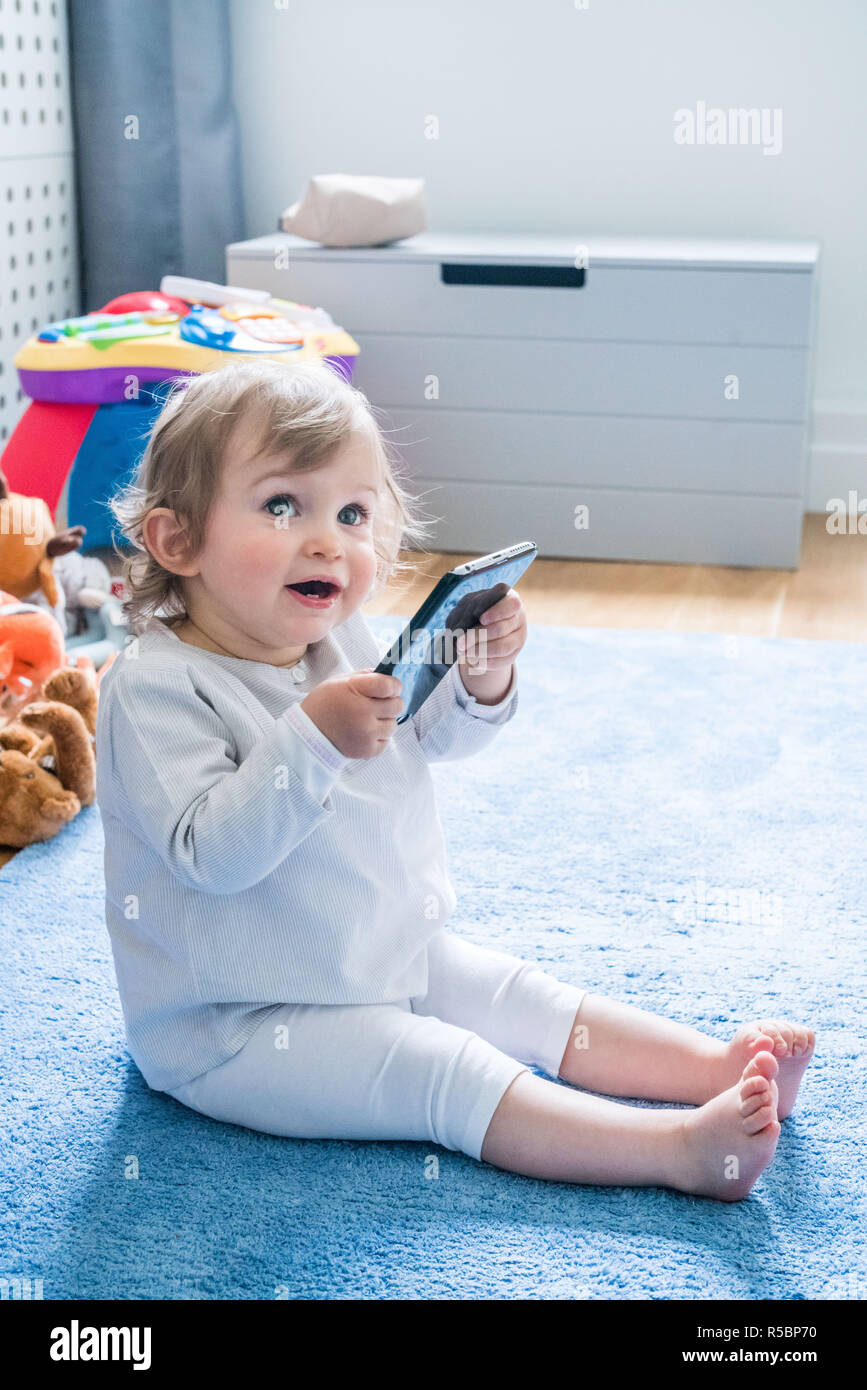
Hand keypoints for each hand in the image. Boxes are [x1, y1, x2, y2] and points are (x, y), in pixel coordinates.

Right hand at [300, 670, 402, 758]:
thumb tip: (385, 676)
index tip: (392, 687)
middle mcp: (364, 713)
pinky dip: (379, 737)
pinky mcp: (368, 750)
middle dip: (391, 702)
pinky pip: (386, 741)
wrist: (307, 734)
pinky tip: (365, 732)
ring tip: (369, 720)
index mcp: (356, 691)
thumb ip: (364, 677)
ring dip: (385, 721)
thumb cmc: (322, 705)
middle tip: (379, 704)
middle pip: (397, 706)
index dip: (394, 685)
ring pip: (393, 725)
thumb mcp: (338, 681)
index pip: (390, 686)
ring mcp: (367, 733)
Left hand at [455, 588, 525, 702]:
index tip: (482, 619)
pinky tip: (471, 659)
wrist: (478, 630)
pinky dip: (484, 662)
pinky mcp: (514, 653)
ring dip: (480, 651)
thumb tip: (461, 631)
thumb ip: (465, 615)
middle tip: (459, 644)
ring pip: (502, 647)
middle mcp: (518, 616)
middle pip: (501, 629)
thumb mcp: (466, 607)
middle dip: (477, 637)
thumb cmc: (472, 613)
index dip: (497, 612)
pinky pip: (500, 661)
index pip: (511, 604)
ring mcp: (519, 636)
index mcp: (509, 598)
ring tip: (463, 652)